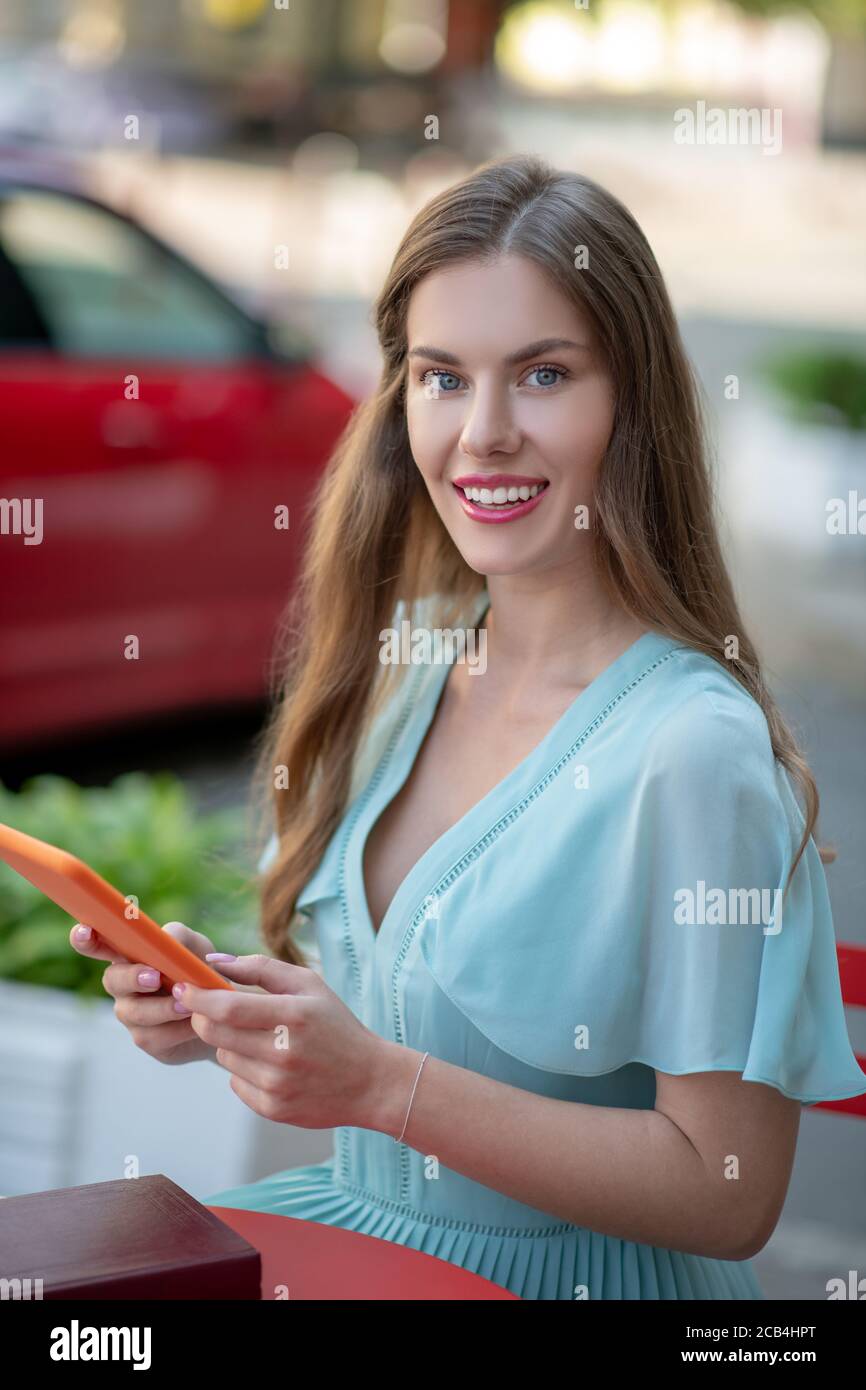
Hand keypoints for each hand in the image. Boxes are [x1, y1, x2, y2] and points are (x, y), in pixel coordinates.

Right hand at [69, 919, 218, 1065]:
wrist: (223, 1011)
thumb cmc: (201, 971)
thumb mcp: (196, 947)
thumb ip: (178, 938)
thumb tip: (164, 940)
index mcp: (130, 955)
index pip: (97, 944)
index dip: (84, 939)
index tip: (84, 931)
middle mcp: (123, 984)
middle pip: (112, 979)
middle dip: (131, 978)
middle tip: (155, 977)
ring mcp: (131, 1013)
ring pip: (133, 1012)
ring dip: (161, 1008)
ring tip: (187, 1005)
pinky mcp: (145, 1039)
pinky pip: (152, 1035)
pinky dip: (176, 1029)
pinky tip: (194, 1023)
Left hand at [178, 953, 390, 1129]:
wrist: (369, 1081)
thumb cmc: (336, 1026)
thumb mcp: (309, 985)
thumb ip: (261, 968)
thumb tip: (215, 961)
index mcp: (293, 1015)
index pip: (228, 1007)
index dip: (197, 997)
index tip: (183, 987)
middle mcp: (283, 1053)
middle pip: (214, 1033)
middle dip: (204, 1017)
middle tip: (212, 1009)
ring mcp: (277, 1085)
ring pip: (223, 1057)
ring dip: (229, 1044)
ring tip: (260, 1040)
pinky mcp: (272, 1108)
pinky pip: (235, 1083)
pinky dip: (243, 1070)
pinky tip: (270, 1065)